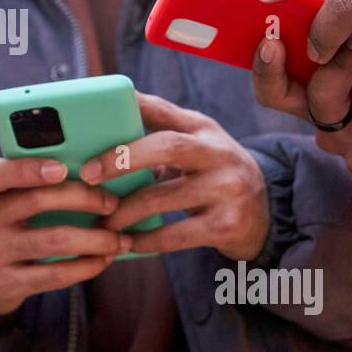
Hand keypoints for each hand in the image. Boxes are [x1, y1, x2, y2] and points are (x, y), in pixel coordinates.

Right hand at [0, 158, 130, 316]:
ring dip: (96, 239)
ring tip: (118, 239)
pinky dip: (86, 267)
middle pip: (37, 201)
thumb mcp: (1, 198)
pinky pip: (54, 275)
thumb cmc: (1, 223)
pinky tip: (102, 260)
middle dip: (83, 199)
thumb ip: (29, 183)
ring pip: (54, 240)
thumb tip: (91, 172)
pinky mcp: (5, 284)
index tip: (63, 169)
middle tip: (112, 203)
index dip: (30, 169)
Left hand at [79, 93, 268, 260]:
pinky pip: (174, 236)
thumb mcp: (194, 145)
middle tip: (87, 175)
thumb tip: (100, 126)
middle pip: (166, 147)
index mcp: (203, 128)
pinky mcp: (227, 225)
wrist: (265, 215)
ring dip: (123, 212)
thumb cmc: (212, 174)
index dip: (128, 108)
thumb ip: (157, 132)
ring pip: (161, 198)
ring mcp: (227, 189)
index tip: (91, 117)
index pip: (163, 109)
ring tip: (101, 222)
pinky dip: (144, 241)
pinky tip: (127, 244)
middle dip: (120, 159)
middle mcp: (219, 152)